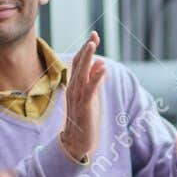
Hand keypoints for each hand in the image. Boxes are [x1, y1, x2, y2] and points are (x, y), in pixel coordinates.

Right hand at [58, 31, 105, 163]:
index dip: (86, 49)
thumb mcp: (91, 97)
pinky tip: (102, 67)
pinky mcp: (84, 107)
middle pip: (78, 64)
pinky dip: (95, 78)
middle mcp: (74, 88)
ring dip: (87, 58)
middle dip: (86, 49)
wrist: (76, 142)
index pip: (79, 63)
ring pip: (81, 74)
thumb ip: (95, 81)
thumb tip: (100, 64)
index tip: (94, 36)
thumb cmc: (85, 119)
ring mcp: (77, 97)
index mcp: (76, 85)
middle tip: (94, 35)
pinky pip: (89, 89)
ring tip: (93, 44)